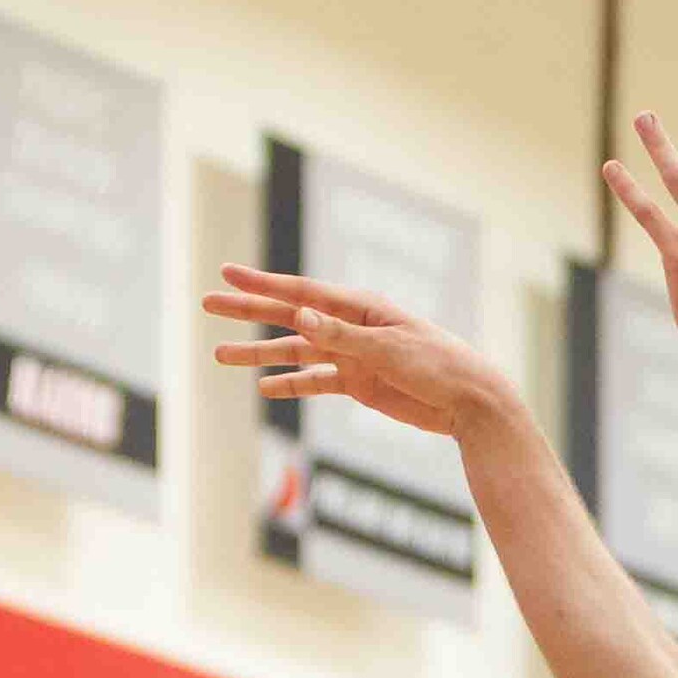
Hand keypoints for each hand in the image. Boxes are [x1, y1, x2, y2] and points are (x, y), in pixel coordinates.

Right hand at [200, 264, 522, 443]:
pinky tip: (265, 388)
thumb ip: (341, 336)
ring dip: (260, 353)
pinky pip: (316, 382)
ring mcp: (352, 355)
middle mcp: (350, 327)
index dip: (262, 283)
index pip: (301, 292)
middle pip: (289, 316)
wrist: (468, 403)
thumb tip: (299, 317)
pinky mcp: (358, 383)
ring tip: (220, 354)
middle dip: (249, 310)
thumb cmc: (437, 365)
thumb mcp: (388, 349)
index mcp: (360, 307)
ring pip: (295, 352)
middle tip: (208, 303)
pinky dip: (291, 385)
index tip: (227, 274)